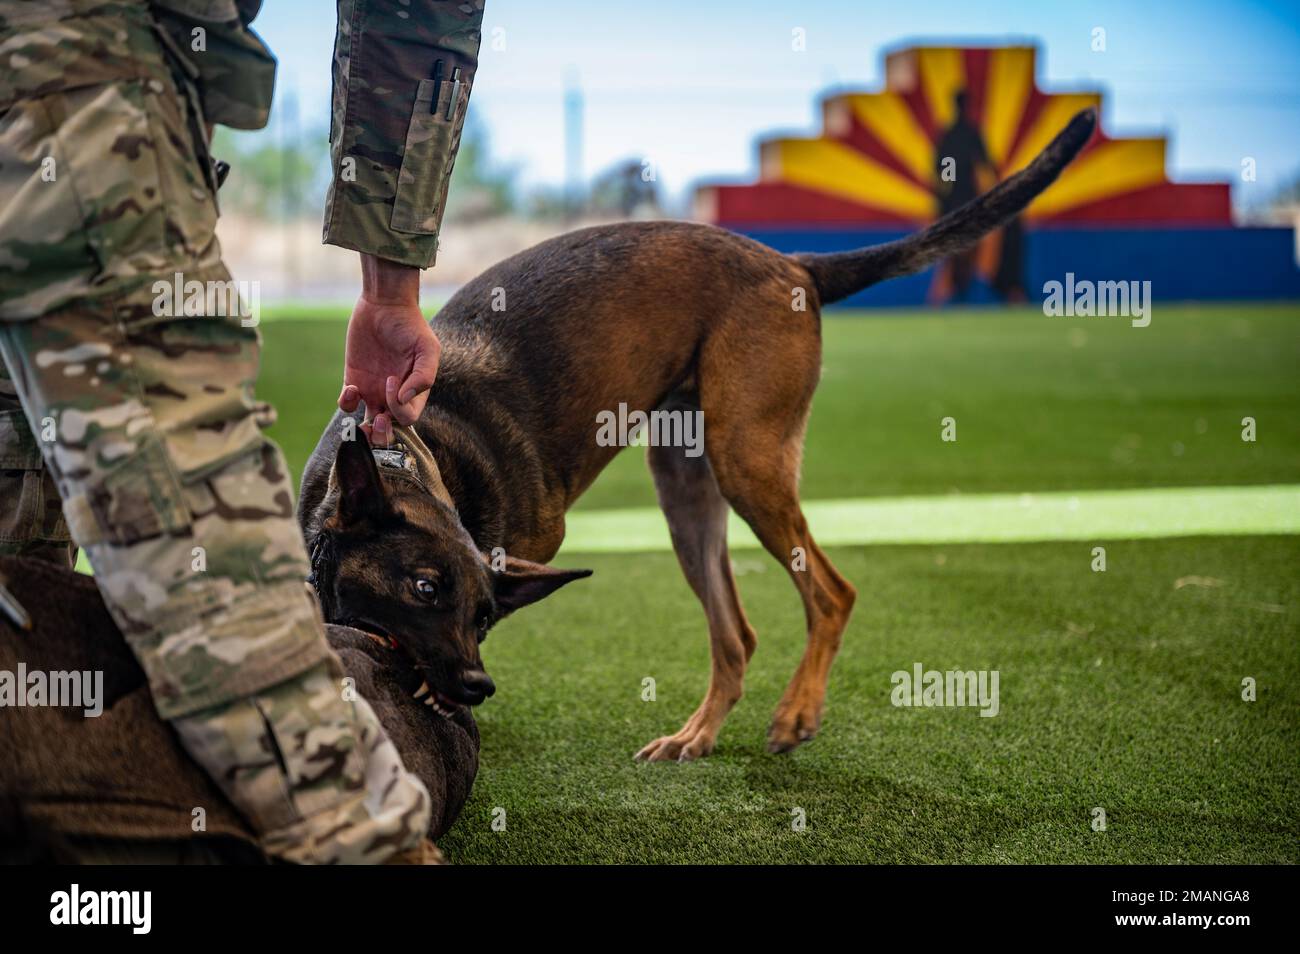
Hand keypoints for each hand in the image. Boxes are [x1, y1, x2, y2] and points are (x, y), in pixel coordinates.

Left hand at [338, 255, 439, 443]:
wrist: (384, 305)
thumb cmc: (411, 326)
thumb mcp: (427, 348)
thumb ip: (424, 375)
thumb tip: (405, 399)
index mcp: (414, 392)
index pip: (408, 416)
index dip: (399, 408)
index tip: (391, 380)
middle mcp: (394, 395)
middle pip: (389, 429)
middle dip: (382, 434)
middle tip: (377, 422)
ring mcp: (373, 390)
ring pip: (368, 423)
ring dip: (364, 430)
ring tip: (361, 423)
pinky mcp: (354, 380)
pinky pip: (348, 403)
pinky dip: (347, 403)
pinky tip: (351, 390)